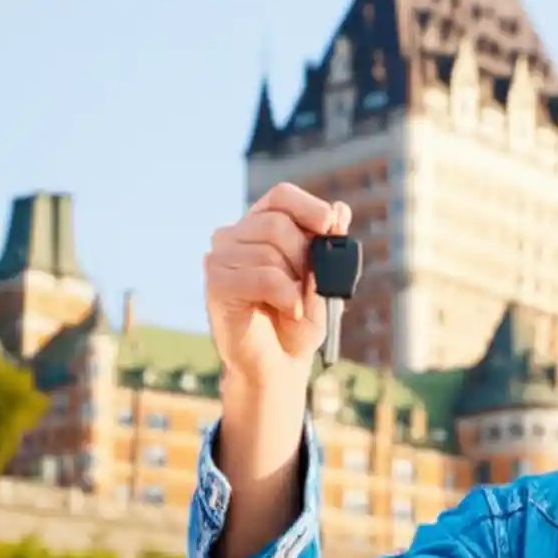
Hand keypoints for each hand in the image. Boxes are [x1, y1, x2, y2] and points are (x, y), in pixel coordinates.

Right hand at [204, 182, 351, 390]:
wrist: (278, 362)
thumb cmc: (298, 320)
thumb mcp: (324, 281)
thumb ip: (329, 247)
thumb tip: (341, 209)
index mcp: (261, 226)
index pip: (282, 195)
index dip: (309, 207)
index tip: (330, 226)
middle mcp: (235, 235)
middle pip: (277, 223)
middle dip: (304, 256)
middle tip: (307, 285)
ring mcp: (221, 258)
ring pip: (270, 252)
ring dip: (295, 284)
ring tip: (294, 305)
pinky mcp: (216, 283)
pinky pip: (262, 277)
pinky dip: (286, 296)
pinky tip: (290, 310)